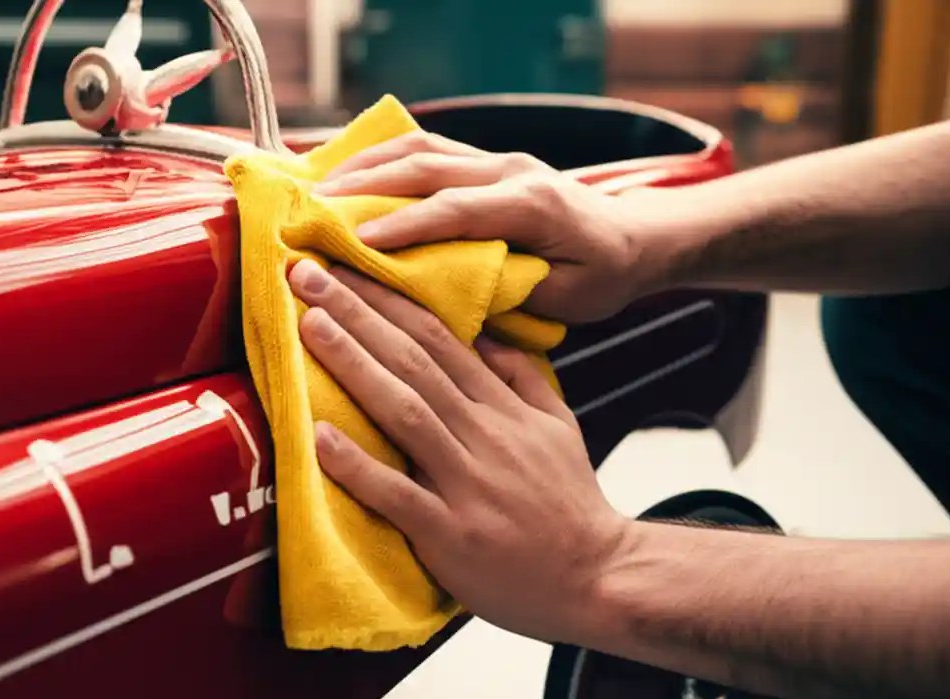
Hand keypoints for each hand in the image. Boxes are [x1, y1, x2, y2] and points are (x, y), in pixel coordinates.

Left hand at [288, 258, 631, 642]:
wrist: (599, 577)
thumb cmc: (568, 503)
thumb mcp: (558, 425)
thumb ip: (521, 376)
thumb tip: (484, 334)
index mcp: (502, 407)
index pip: (438, 337)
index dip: (390, 299)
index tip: (346, 267)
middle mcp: (484, 434)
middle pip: (414, 360)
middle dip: (359, 313)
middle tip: (307, 276)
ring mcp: (467, 483)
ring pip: (405, 411)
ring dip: (354, 365)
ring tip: (310, 326)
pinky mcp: (450, 533)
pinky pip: (397, 494)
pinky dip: (357, 465)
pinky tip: (318, 437)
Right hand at [315, 131, 666, 322]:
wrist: (635, 237)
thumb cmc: (603, 276)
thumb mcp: (568, 298)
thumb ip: (511, 293)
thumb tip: (449, 300)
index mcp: (533, 204)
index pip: (457, 209)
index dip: (404, 225)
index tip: (356, 245)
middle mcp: (512, 170)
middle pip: (427, 165)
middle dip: (366, 185)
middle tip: (314, 208)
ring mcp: (498, 158)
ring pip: (422, 147)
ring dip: (367, 164)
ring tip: (318, 186)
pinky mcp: (486, 160)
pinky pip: (428, 148)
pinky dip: (384, 157)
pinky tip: (349, 172)